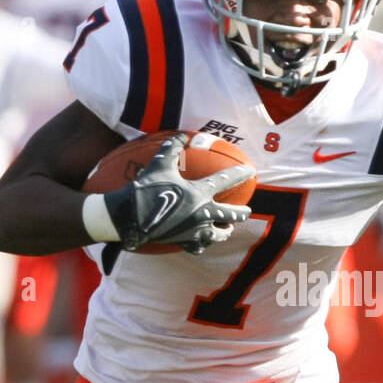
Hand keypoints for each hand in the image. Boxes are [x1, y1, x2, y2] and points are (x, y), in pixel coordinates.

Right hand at [107, 133, 253, 252]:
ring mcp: (194, 230)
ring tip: (227, 229)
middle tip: (248, 211)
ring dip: (225, 231)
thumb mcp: (159, 164)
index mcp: (199, 193)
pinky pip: (200, 247)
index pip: (226, 180)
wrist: (130, 216)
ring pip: (219, 235)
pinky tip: (203, 242)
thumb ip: (172, 148)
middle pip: (231, 215)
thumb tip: (181, 135)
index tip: (251, 171)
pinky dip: (203, 244)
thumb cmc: (146, 188)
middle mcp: (202, 213)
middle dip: (242, 212)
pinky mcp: (184, 242)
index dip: (240, 174)